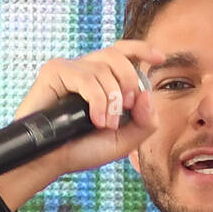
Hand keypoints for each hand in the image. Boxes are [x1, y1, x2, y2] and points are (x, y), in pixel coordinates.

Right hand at [12, 39, 165, 177]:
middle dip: (129, 81)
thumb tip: (147, 94)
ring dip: (112, 101)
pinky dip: (97, 101)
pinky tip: (95, 120)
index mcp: (102, 81)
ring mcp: (70, 69)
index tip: (160, 58)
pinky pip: (86, 78)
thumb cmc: (82, 149)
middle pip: (117, 56)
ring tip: (105, 125)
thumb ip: (144, 121)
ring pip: (103, 69)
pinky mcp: (55, 71)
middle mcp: (86, 70)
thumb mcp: (123, 141)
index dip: (141, 50)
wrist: (52, 161)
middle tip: (127, 107)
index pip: (123, 54)